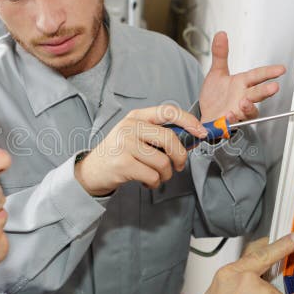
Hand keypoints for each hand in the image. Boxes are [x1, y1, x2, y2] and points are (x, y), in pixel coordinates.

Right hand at [74, 105, 206, 195]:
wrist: (92, 171)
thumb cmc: (120, 153)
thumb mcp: (136, 136)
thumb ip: (159, 135)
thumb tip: (192, 138)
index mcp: (136, 116)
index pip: (167, 112)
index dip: (189, 121)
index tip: (201, 132)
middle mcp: (129, 127)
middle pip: (169, 139)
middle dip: (180, 156)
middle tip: (179, 166)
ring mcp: (124, 145)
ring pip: (163, 162)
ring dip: (165, 174)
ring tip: (156, 176)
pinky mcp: (122, 164)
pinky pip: (153, 176)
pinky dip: (154, 182)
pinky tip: (146, 181)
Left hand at [199, 31, 285, 122]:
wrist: (205, 113)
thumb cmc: (216, 95)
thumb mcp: (217, 72)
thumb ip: (220, 54)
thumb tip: (221, 34)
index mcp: (242, 83)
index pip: (258, 75)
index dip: (269, 72)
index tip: (281, 69)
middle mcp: (243, 97)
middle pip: (257, 94)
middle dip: (266, 91)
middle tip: (274, 87)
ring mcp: (238, 111)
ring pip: (249, 111)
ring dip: (248, 107)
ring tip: (245, 102)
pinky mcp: (230, 123)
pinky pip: (234, 124)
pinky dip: (232, 120)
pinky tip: (229, 115)